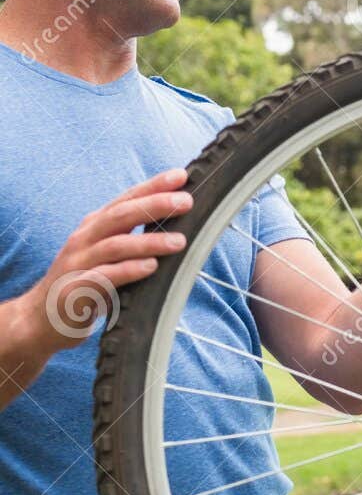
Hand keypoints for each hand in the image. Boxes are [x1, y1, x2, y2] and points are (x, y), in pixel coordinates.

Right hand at [19, 169, 192, 357]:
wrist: (42, 319)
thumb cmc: (83, 284)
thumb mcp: (105, 256)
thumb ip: (131, 240)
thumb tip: (175, 229)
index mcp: (94, 227)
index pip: (125, 200)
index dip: (152, 187)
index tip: (180, 176)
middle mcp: (85, 239)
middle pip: (121, 215)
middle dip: (154, 205)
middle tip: (185, 201)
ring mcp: (78, 264)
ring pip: (115, 245)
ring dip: (149, 242)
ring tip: (179, 241)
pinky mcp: (75, 290)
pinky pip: (104, 277)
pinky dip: (128, 270)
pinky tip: (150, 267)